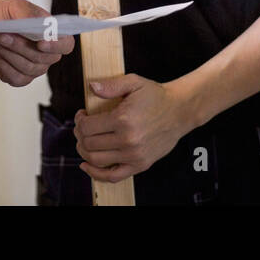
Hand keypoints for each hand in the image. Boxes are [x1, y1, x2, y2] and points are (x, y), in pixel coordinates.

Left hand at [0, 0, 73, 86]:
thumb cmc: (4, 12)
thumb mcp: (14, 6)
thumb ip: (28, 13)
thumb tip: (39, 24)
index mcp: (52, 33)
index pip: (66, 45)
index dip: (56, 46)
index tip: (40, 43)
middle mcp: (47, 53)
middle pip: (45, 59)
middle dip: (22, 48)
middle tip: (3, 36)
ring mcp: (35, 67)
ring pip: (29, 69)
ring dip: (10, 54)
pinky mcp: (20, 76)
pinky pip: (17, 79)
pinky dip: (4, 66)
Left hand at [73, 75, 194, 181]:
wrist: (179, 111)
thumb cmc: (156, 97)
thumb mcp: (134, 82)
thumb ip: (111, 85)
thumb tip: (91, 87)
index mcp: (123, 119)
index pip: (87, 127)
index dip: (79, 121)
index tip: (82, 115)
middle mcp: (128, 140)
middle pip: (89, 144)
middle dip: (80, 135)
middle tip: (82, 127)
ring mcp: (134, 155)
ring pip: (96, 160)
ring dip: (84, 151)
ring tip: (85, 141)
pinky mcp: (140, 165)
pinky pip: (112, 176)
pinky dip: (96, 174)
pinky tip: (86, 165)